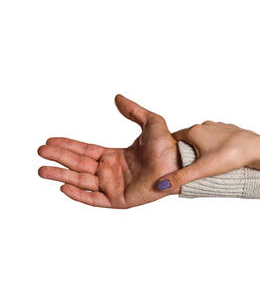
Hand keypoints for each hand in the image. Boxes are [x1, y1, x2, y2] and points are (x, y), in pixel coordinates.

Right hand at [37, 94, 180, 207]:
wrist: (181, 165)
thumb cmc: (170, 147)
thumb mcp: (152, 124)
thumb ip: (134, 111)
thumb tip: (117, 97)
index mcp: (115, 156)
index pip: (85, 151)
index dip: (68, 146)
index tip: (50, 141)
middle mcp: (112, 172)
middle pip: (79, 165)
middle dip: (59, 158)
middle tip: (40, 152)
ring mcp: (114, 186)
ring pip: (82, 181)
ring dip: (61, 175)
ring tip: (42, 170)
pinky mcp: (120, 199)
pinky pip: (95, 199)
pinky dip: (80, 195)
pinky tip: (64, 188)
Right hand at [161, 120, 259, 192]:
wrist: (258, 149)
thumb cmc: (231, 156)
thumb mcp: (202, 169)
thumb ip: (181, 177)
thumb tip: (161, 185)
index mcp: (194, 131)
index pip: (174, 138)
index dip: (172, 150)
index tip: (173, 162)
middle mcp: (205, 125)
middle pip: (189, 138)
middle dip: (187, 151)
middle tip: (189, 166)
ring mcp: (219, 126)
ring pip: (204, 138)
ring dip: (202, 148)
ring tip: (206, 163)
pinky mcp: (231, 130)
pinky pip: (218, 138)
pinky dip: (216, 146)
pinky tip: (221, 156)